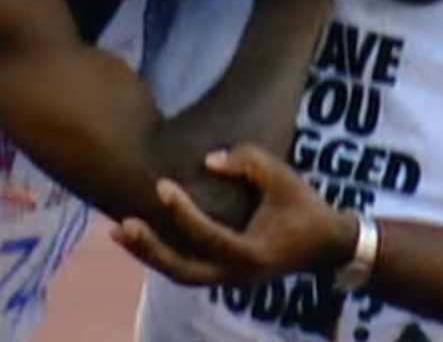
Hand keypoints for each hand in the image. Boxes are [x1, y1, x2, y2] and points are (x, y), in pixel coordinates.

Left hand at [110, 145, 354, 286]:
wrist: (324, 244)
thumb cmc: (303, 207)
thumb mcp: (282, 177)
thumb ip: (248, 163)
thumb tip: (207, 162)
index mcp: (253, 254)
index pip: (209, 237)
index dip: (183, 212)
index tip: (162, 185)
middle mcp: (236, 276)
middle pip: (183, 271)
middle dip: (151, 250)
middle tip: (123, 225)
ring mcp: (228, 280)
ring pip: (180, 275)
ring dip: (148, 255)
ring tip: (118, 232)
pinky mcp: (223, 275)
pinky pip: (186, 269)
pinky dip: (162, 254)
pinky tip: (139, 235)